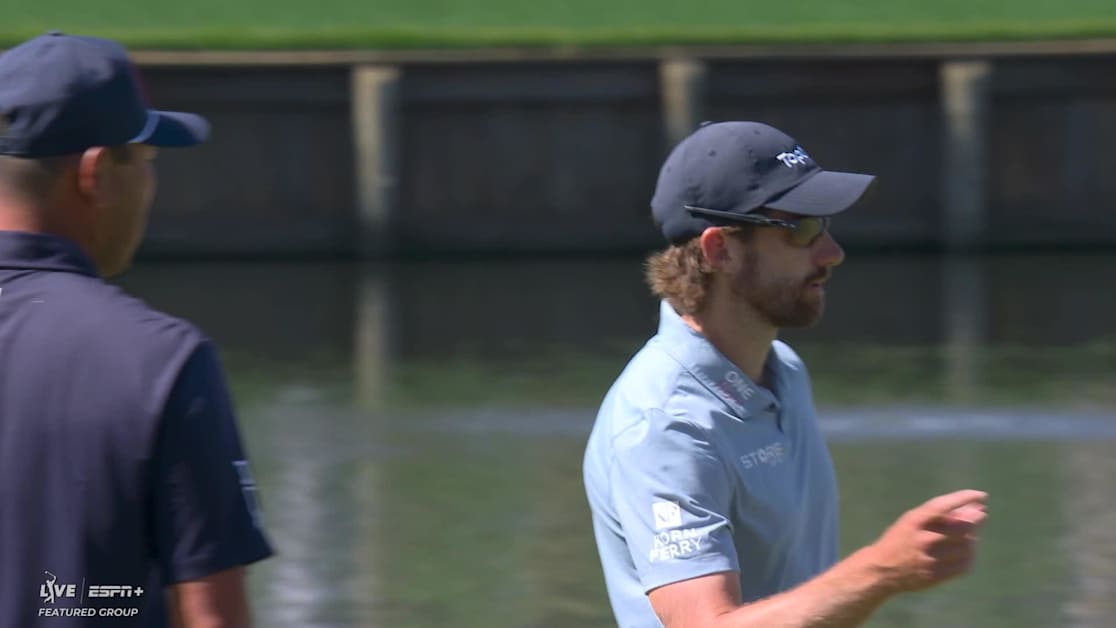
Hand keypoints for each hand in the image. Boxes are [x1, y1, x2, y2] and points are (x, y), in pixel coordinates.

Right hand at [864, 489, 987, 592]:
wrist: (882, 569)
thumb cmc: (902, 539)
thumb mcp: (912, 521)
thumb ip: (939, 516)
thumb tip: (974, 509)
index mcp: (914, 521)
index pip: (943, 505)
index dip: (964, 498)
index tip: (981, 495)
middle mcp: (922, 538)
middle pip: (961, 527)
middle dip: (976, 519)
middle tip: (981, 514)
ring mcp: (929, 558)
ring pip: (966, 546)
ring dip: (973, 538)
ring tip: (971, 534)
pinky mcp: (935, 576)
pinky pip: (963, 566)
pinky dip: (969, 557)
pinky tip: (967, 552)